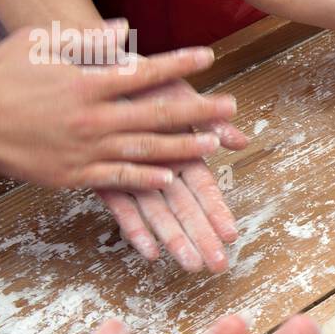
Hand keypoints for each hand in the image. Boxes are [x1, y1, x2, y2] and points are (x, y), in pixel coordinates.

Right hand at [0, 29, 233, 191]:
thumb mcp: (39, 42)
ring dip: (184, 148)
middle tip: (231, 108)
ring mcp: (83, 150)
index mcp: (85, 82)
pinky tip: (172, 178)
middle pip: (156, 115)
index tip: (208, 57)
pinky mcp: (72, 176)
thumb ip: (86, 39)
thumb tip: (126, 30)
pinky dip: (147, 179)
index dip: (179, 65)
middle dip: (198, 112)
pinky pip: (118, 179)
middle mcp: (90, 117)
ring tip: (214, 145)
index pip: (143, 72)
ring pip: (145, 150)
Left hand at [96, 81, 246, 273]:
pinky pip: (121, 207)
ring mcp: (134, 174)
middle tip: (218, 263)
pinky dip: (135, 228)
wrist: (94, 68)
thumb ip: (208, 118)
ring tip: (191, 265)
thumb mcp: (178, 92)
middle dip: (202, 236)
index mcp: (181, 147)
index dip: (217, 209)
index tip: (232, 233)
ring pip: (156, 213)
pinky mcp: (104, 176)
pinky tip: (150, 251)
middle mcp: (160, 166)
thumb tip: (241, 141)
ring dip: (174, 239)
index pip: (204, 186)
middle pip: (184, 207)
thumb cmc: (138, 78)